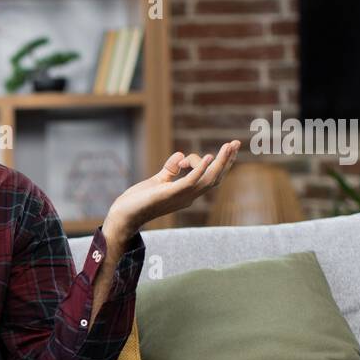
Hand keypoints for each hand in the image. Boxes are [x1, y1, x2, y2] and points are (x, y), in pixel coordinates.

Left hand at [106, 140, 239, 231]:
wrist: (123, 216)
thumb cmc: (139, 201)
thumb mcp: (158, 180)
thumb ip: (170, 169)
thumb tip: (181, 155)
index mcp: (186, 193)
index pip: (210, 178)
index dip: (221, 164)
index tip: (226, 148)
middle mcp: (188, 196)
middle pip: (214, 178)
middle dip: (227, 161)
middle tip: (236, 143)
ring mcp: (181, 196)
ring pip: (207, 179)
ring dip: (220, 162)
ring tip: (228, 147)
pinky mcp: (170, 194)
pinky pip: (190, 181)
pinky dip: (201, 170)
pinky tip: (209, 157)